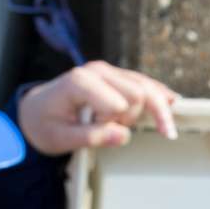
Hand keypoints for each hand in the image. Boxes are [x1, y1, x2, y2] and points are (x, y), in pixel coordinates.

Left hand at [16, 61, 178, 153]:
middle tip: (108, 128)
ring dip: (154, 111)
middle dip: (131, 118)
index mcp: (80, 81)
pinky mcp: (118, 77)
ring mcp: (110, 71)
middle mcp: (98, 70)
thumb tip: (124, 136)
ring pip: (149, 87)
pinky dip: (160, 97)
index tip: (94, 129)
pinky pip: (147, 84)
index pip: (119, 103)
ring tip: (162, 131)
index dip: (113, 123)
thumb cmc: (44, 124)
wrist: (36, 110)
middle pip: (138, 94)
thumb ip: (91, 137)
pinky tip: (174, 104)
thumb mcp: (60, 138)